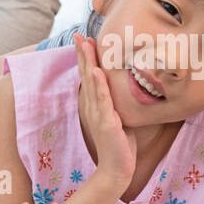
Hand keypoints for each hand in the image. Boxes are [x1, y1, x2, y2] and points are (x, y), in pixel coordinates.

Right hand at [73, 33, 136, 186]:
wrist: (116, 169)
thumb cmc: (120, 144)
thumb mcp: (119, 117)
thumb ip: (118, 102)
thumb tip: (126, 89)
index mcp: (96, 104)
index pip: (89, 76)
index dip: (85, 57)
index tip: (83, 38)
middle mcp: (93, 106)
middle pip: (86, 74)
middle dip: (82, 53)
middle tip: (77, 34)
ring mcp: (98, 113)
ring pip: (92, 82)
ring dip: (88, 62)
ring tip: (85, 44)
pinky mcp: (107, 122)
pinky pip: (103, 100)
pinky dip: (99, 85)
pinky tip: (96, 71)